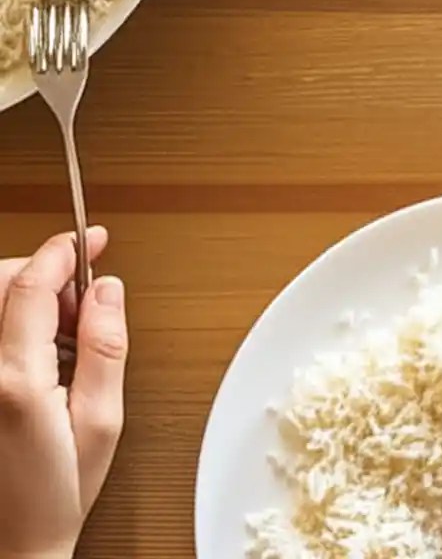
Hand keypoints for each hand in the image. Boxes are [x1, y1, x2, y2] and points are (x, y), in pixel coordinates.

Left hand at [0, 229, 127, 558]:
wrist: (11, 539)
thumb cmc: (55, 494)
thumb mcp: (102, 420)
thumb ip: (105, 347)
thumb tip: (107, 292)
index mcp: (13, 379)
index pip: (32, 286)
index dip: (63, 251)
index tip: (89, 237)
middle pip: (0, 284)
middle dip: (44, 274)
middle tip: (86, 300)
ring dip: (29, 299)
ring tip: (66, 338)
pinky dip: (15, 323)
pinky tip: (41, 354)